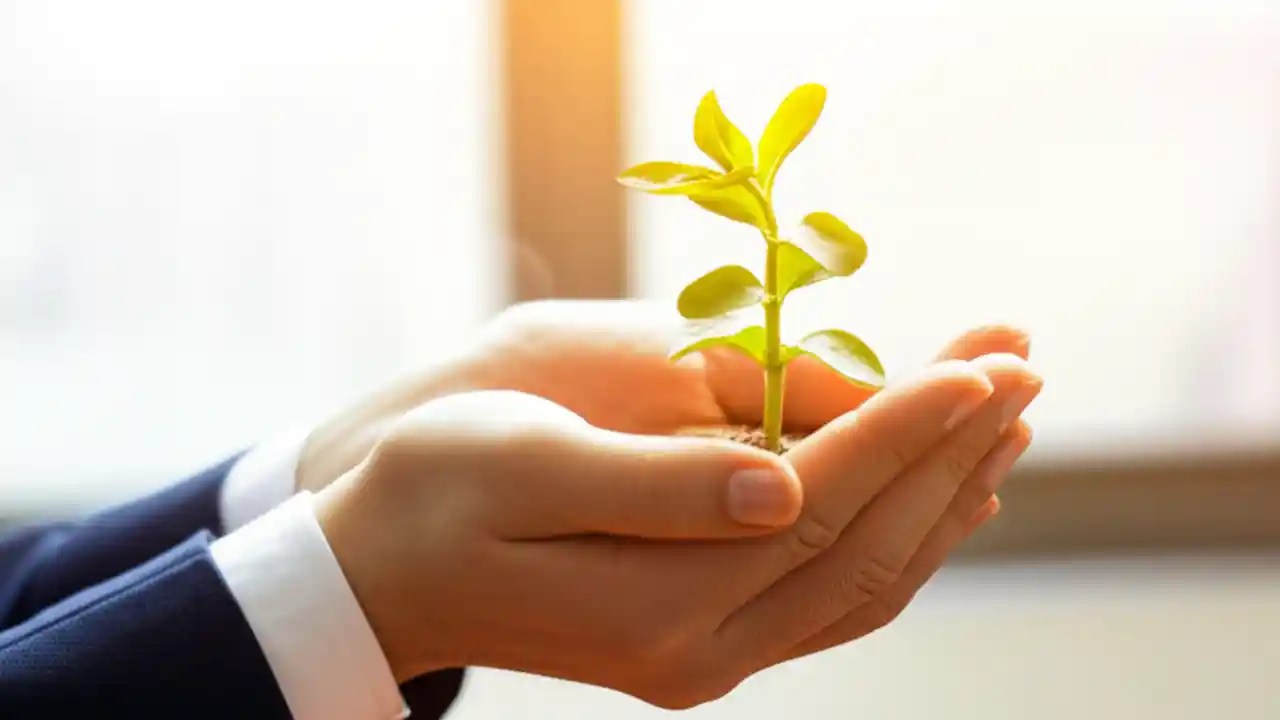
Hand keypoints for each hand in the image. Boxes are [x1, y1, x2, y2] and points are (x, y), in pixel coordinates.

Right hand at [313, 352, 1039, 707]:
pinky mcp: (703, 639)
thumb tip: (782, 480)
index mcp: (657, 605)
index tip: (980, 365)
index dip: (907, 430)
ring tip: (999, 422)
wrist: (383, 572)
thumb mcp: (524, 466)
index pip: (822, 506)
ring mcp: (708, 655)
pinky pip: (831, 593)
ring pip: (864, 578)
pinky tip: (928, 490)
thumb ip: (657, 483)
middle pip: (865, 546)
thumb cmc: (433, 495)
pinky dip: (894, 535)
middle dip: (949, 453)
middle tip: (1020, 370)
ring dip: (939, 496)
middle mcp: (701, 649)